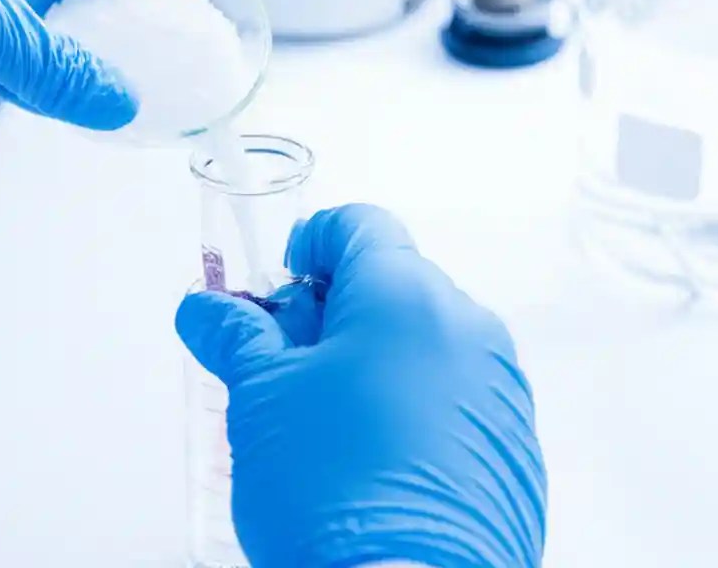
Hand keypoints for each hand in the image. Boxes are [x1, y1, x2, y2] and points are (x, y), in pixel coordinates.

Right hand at [177, 205, 546, 567]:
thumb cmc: (332, 491)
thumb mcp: (258, 399)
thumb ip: (233, 336)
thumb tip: (204, 309)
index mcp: (406, 296)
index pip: (359, 226)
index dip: (311, 242)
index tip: (282, 283)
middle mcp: (466, 329)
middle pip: (394, 285)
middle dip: (335, 313)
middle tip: (285, 364)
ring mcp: (499, 388)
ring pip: (426, 344)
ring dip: (374, 362)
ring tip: (324, 424)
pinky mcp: (514, 445)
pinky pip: (457, 399)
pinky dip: (414, 408)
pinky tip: (372, 460)